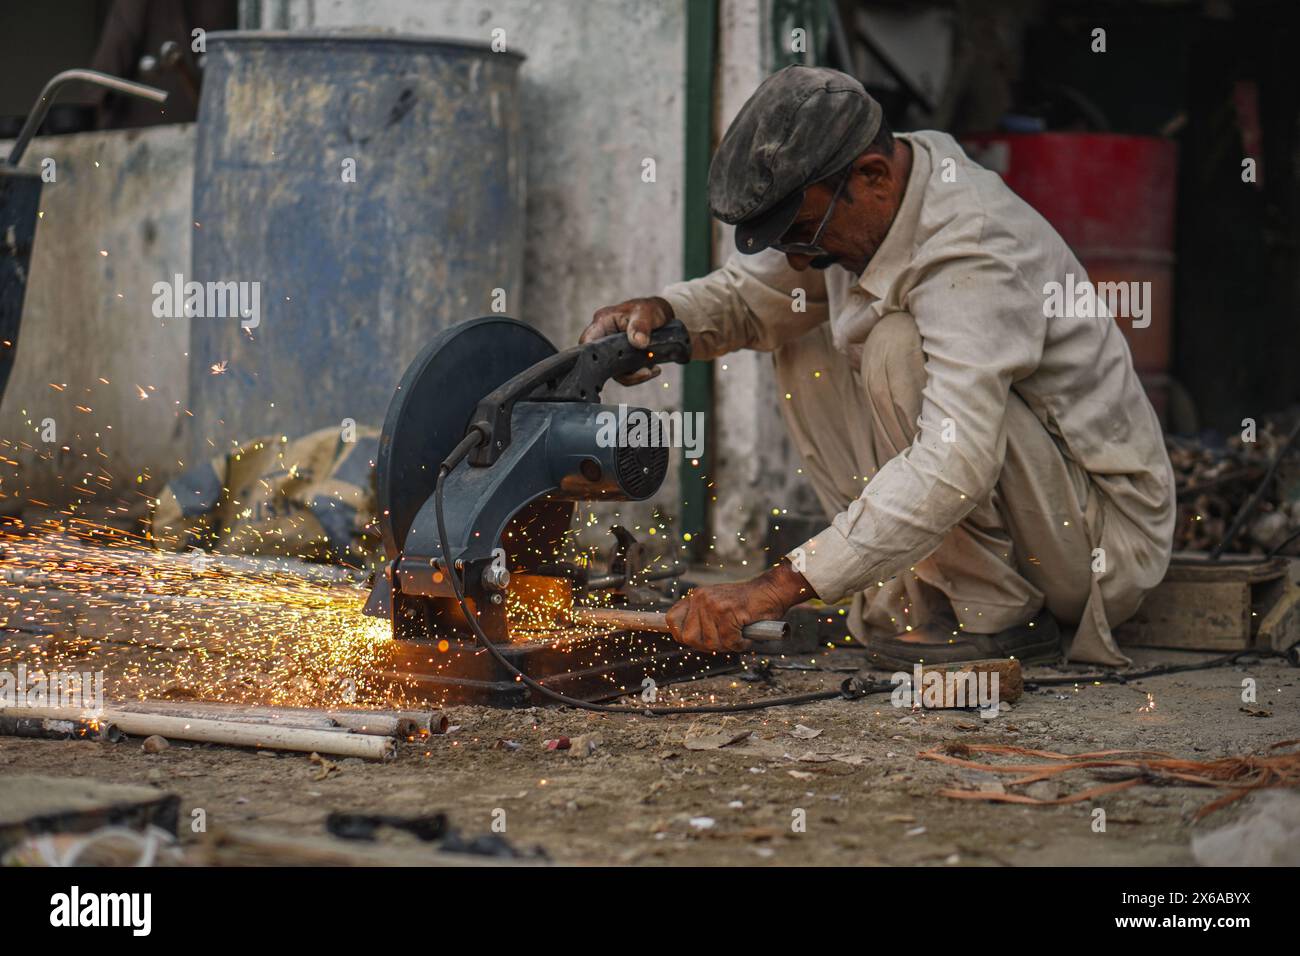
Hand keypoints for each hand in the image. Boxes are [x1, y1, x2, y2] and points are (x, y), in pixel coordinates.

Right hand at [581, 296, 677, 385]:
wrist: (660, 317)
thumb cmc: (648, 309)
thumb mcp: (645, 313)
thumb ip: (641, 327)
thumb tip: (639, 342)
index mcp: (602, 322)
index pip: (587, 342)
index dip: (592, 357)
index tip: (612, 366)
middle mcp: (604, 337)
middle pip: (601, 362)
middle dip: (623, 371)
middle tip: (645, 371)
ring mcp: (612, 350)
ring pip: (614, 371)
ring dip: (634, 375)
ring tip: (651, 370)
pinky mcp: (621, 359)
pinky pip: (625, 373)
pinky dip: (638, 374)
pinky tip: (652, 369)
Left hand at [666, 561, 814, 652]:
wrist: (771, 591)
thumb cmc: (747, 603)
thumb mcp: (717, 605)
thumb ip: (702, 618)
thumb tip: (687, 639)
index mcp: (696, 596)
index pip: (672, 620)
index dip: (681, 635)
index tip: (696, 640)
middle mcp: (701, 598)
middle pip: (689, 638)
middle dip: (707, 645)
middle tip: (724, 640)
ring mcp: (714, 605)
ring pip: (711, 642)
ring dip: (727, 645)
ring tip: (738, 635)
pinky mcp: (729, 612)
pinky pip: (730, 642)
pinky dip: (741, 644)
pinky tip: (746, 636)